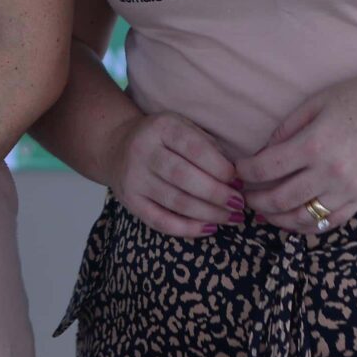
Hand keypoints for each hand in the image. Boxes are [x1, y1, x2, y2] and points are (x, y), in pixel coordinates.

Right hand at [107, 112, 242, 237]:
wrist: (117, 146)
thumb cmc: (164, 139)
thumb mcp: (183, 127)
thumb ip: (208, 146)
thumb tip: (236, 177)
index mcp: (162, 127)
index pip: (194, 148)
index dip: (219, 167)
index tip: (238, 180)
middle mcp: (144, 151)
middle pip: (184, 177)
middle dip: (217, 194)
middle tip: (239, 203)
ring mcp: (134, 178)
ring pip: (175, 202)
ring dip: (209, 213)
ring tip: (231, 218)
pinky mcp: (131, 201)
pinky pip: (160, 221)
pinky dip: (188, 229)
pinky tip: (210, 228)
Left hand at [236, 73, 356, 234]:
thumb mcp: (317, 101)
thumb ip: (287, 127)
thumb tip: (265, 151)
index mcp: (314, 144)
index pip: (267, 168)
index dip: (246, 171)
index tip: (238, 170)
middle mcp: (329, 173)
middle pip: (280, 199)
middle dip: (256, 201)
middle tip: (245, 195)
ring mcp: (347, 191)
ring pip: (303, 218)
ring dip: (278, 219)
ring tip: (265, 213)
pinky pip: (330, 223)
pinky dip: (307, 226)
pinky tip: (294, 220)